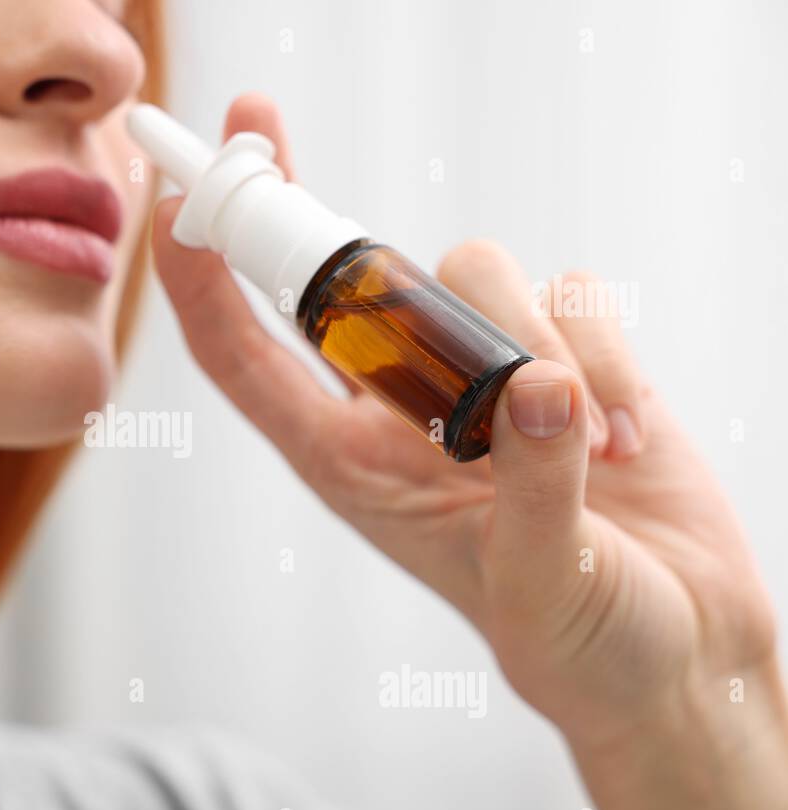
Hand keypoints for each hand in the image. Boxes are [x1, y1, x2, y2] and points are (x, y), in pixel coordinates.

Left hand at [148, 93, 787, 809]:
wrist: (677, 647)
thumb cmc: (586, 646)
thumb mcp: (545, 587)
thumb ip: (534, 492)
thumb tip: (536, 387)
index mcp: (352, 466)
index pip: (247, 360)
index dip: (201, 278)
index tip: (174, 197)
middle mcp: (406, 409)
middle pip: (340, 279)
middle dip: (307, 208)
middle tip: (256, 119)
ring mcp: (486, 376)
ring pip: (472, 269)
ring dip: (541, 340)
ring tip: (595, 449)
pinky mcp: (569, 355)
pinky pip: (574, 292)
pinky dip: (614, 358)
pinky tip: (631, 444)